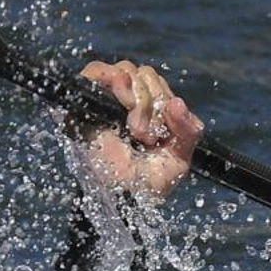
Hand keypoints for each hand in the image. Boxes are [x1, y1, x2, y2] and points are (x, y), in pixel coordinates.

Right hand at [77, 60, 203, 200]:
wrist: (123, 200)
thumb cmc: (146, 183)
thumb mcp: (179, 156)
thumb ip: (188, 129)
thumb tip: (176, 102)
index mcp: (145, 109)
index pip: (157, 83)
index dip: (165, 100)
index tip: (161, 133)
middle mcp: (122, 102)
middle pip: (144, 73)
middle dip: (153, 104)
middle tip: (146, 137)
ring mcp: (102, 101)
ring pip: (126, 71)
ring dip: (138, 99)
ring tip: (135, 131)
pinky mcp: (82, 104)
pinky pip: (94, 72)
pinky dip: (111, 79)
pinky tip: (123, 101)